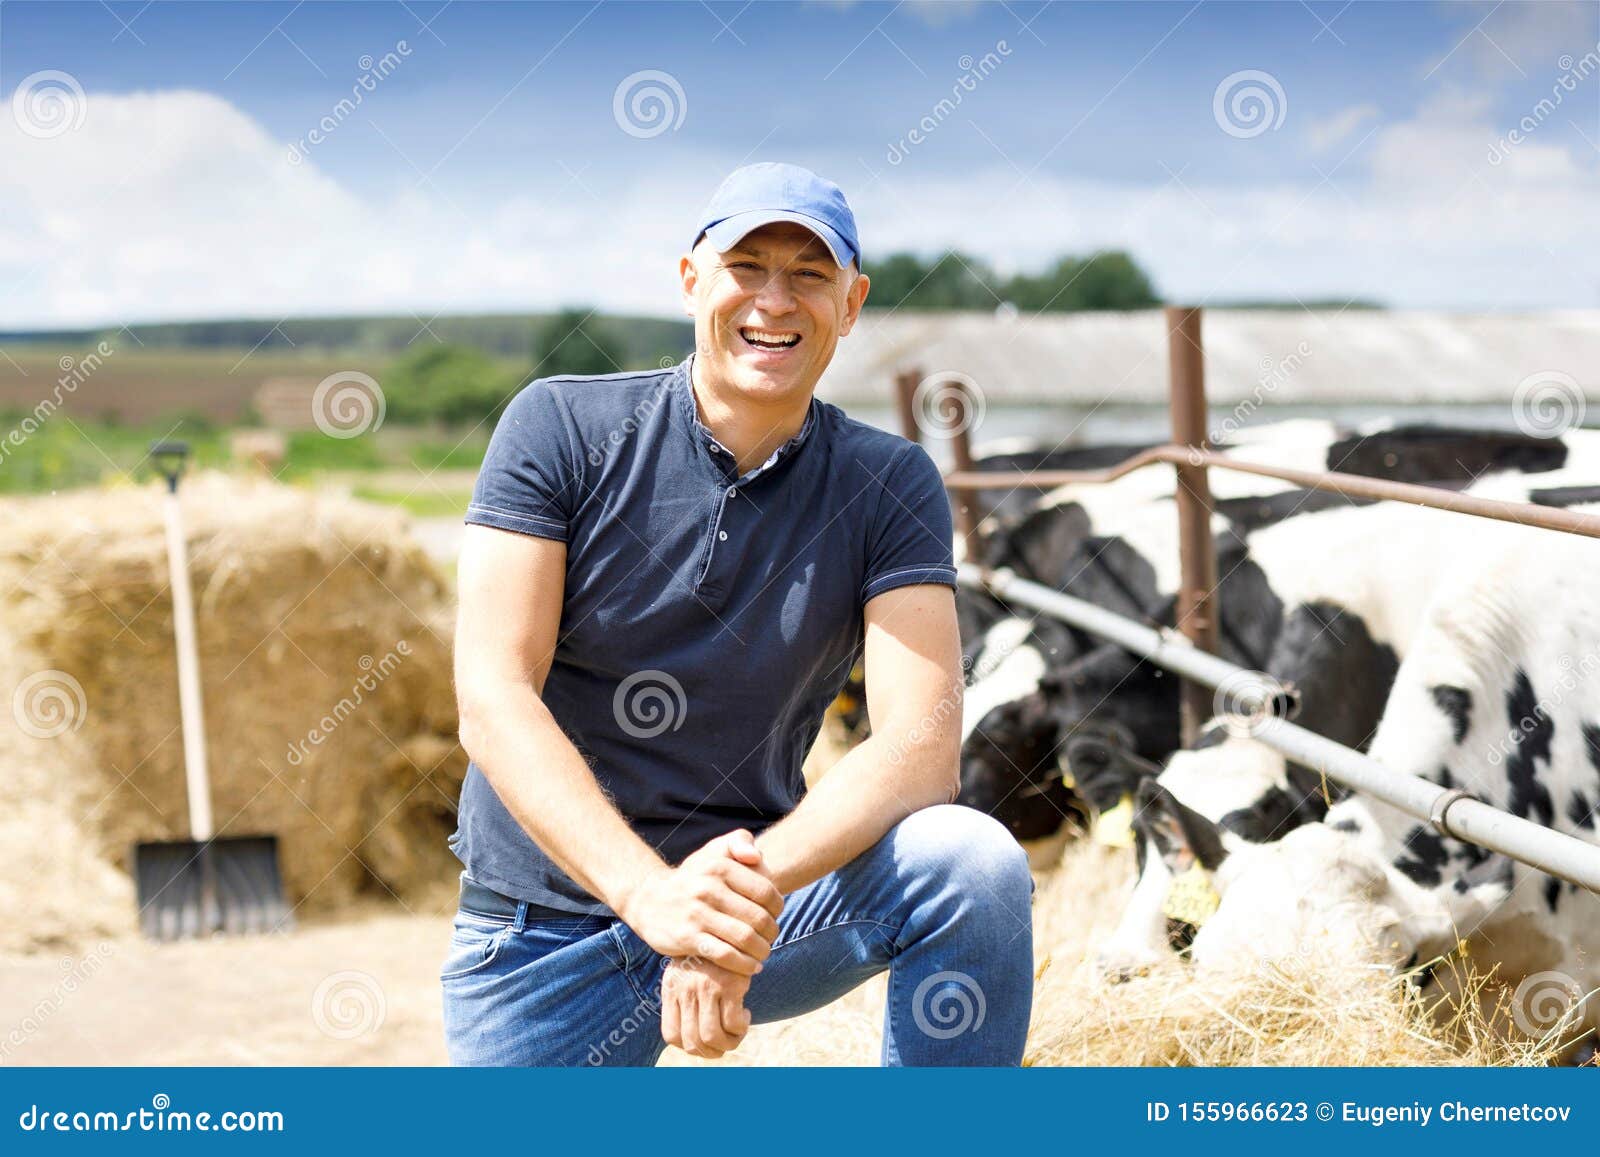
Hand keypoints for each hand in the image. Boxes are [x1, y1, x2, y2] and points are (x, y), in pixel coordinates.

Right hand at [616, 829, 782, 975]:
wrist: (649, 899)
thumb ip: (740, 841)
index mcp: (719, 866)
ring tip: (763, 952)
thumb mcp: (714, 850)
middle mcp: (708, 889)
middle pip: (758, 918)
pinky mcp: (688, 938)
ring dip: (761, 950)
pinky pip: (725, 955)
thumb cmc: (693, 876)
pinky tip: (751, 967)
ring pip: (744, 938)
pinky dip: (744, 965)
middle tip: (770, 938)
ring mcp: (697, 914)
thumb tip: (757, 857)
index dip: (777, 907)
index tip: (774, 915)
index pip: (765, 891)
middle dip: (771, 932)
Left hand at [660, 955, 751, 1058]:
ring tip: (737, 1032)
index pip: (672, 1035)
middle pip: (692, 1042)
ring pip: (712, 1037)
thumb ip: (685, 997)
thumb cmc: (708, 954)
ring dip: (728, 1044)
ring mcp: (706, 987)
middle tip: (725, 1042)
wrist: (728, 923)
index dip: (689, 1046)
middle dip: (711, 1052)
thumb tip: (695, 1037)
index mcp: (671, 989)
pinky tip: (745, 1014)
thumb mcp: (686, 972)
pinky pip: (734, 1023)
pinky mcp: (729, 984)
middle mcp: (685, 990)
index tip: (705, 1041)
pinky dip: (740, 1028)